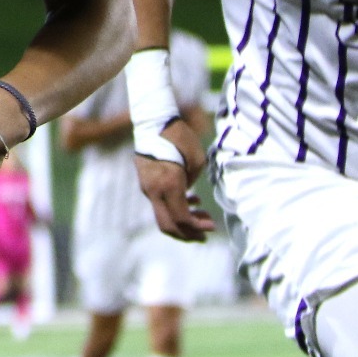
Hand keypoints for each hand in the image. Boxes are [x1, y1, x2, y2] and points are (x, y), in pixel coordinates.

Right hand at [136, 118, 213, 241]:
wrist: (153, 121)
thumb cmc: (180, 137)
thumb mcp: (197, 161)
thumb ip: (192, 184)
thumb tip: (189, 199)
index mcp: (169, 184)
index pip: (181, 218)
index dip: (197, 228)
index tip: (212, 226)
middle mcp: (155, 190)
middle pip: (168, 225)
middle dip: (187, 234)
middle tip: (205, 234)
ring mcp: (147, 187)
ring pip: (162, 216)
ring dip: (182, 222)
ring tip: (202, 218)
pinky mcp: (145, 182)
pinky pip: (159, 203)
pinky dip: (174, 208)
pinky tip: (192, 201)